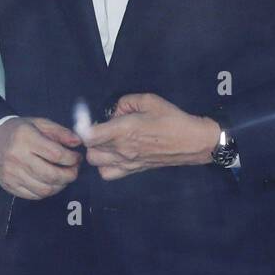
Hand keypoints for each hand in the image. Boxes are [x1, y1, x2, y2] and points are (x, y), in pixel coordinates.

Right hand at [0, 116, 80, 198]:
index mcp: (26, 138)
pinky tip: (52, 183)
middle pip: (51, 175)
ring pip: (44, 189)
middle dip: (70, 175)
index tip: (77, 157)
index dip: (72, 159)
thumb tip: (77, 142)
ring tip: (65, 177)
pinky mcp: (9, 186)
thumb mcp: (39, 123)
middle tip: (74, 170)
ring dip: (60, 185)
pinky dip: (47, 192)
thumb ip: (60, 132)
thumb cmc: (18, 131)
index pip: (56, 154)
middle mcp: (17, 158)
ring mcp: (12, 174)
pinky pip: (34, 195)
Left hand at [84, 93, 219, 179]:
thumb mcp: (150, 100)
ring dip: (96, 151)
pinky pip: (107, 174)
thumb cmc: (172, 119)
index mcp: (124, 130)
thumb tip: (115, 111)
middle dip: (91, 137)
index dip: (82, 127)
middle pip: (90, 149)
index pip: (89, 136)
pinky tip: (113, 155)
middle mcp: (122, 149)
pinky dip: (105, 166)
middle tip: (103, 126)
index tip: (86, 119)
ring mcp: (127, 162)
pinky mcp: (133, 170)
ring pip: (95, 162)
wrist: (192, 142)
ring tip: (107, 141)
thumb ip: (126, 102)